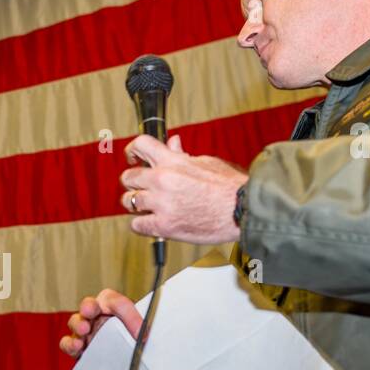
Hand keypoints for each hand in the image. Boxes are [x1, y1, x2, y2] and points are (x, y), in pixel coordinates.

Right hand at [60, 289, 142, 357]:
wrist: (123, 354)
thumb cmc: (130, 334)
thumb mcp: (139, 326)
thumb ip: (140, 326)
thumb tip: (142, 336)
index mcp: (111, 304)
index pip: (117, 301)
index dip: (127, 314)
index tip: (140, 332)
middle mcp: (96, 314)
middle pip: (88, 305)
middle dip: (88, 307)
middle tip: (90, 311)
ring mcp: (84, 329)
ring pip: (75, 322)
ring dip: (78, 325)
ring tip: (84, 331)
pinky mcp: (77, 345)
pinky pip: (67, 342)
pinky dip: (70, 344)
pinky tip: (77, 346)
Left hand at [121, 133, 247, 243]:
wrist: (242, 209)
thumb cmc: (230, 186)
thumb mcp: (206, 162)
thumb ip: (183, 155)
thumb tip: (172, 143)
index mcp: (172, 161)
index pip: (140, 145)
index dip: (132, 151)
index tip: (133, 158)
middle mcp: (162, 180)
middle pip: (127, 177)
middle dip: (132, 182)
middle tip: (140, 187)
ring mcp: (161, 203)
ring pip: (128, 201)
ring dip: (136, 204)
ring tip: (147, 206)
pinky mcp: (164, 225)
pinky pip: (137, 225)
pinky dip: (141, 224)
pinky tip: (151, 222)